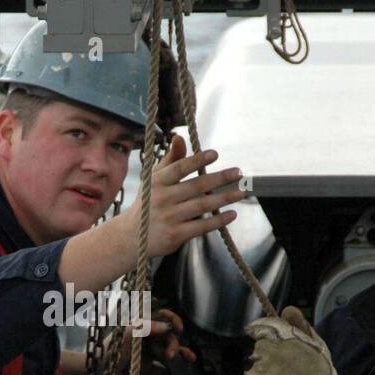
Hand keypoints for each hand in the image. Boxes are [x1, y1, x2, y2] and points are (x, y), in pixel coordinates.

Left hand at [111, 308, 194, 374]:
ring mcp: (145, 355)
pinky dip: (170, 372)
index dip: (171, 320)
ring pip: (167, 351)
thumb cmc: (110, 352)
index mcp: (139, 327)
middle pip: (166, 336)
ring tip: (189, 359)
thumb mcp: (128, 335)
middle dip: (173, 343)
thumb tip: (168, 327)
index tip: (179, 328)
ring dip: (179, 353)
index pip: (159, 317)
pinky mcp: (144, 370)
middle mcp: (144, 339)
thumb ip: (147, 327)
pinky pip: (161, 370)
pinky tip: (176, 374)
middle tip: (169, 354)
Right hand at [140, 134, 246, 257]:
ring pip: (202, 205)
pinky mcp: (175, 235)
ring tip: (241, 192)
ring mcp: (169, 218)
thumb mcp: (155, 180)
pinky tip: (232, 214)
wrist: (132, 237)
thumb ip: (171, 160)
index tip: (215, 154)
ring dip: (225, 198)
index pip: (180, 168)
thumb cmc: (149, 203)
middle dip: (220, 178)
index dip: (197, 160)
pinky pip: (202, 226)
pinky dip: (218, 220)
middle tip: (239, 172)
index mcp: (157, 182)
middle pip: (196, 186)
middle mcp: (162, 198)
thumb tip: (179, 137)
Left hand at [244, 306, 339, 374]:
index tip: (264, 336)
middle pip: (258, 353)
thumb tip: (286, 309)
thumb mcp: (317, 346)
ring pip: (255, 371)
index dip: (266, 335)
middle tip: (288, 368)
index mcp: (276, 344)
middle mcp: (263, 360)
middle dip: (269, 357)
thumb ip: (299, 325)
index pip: (260, 331)